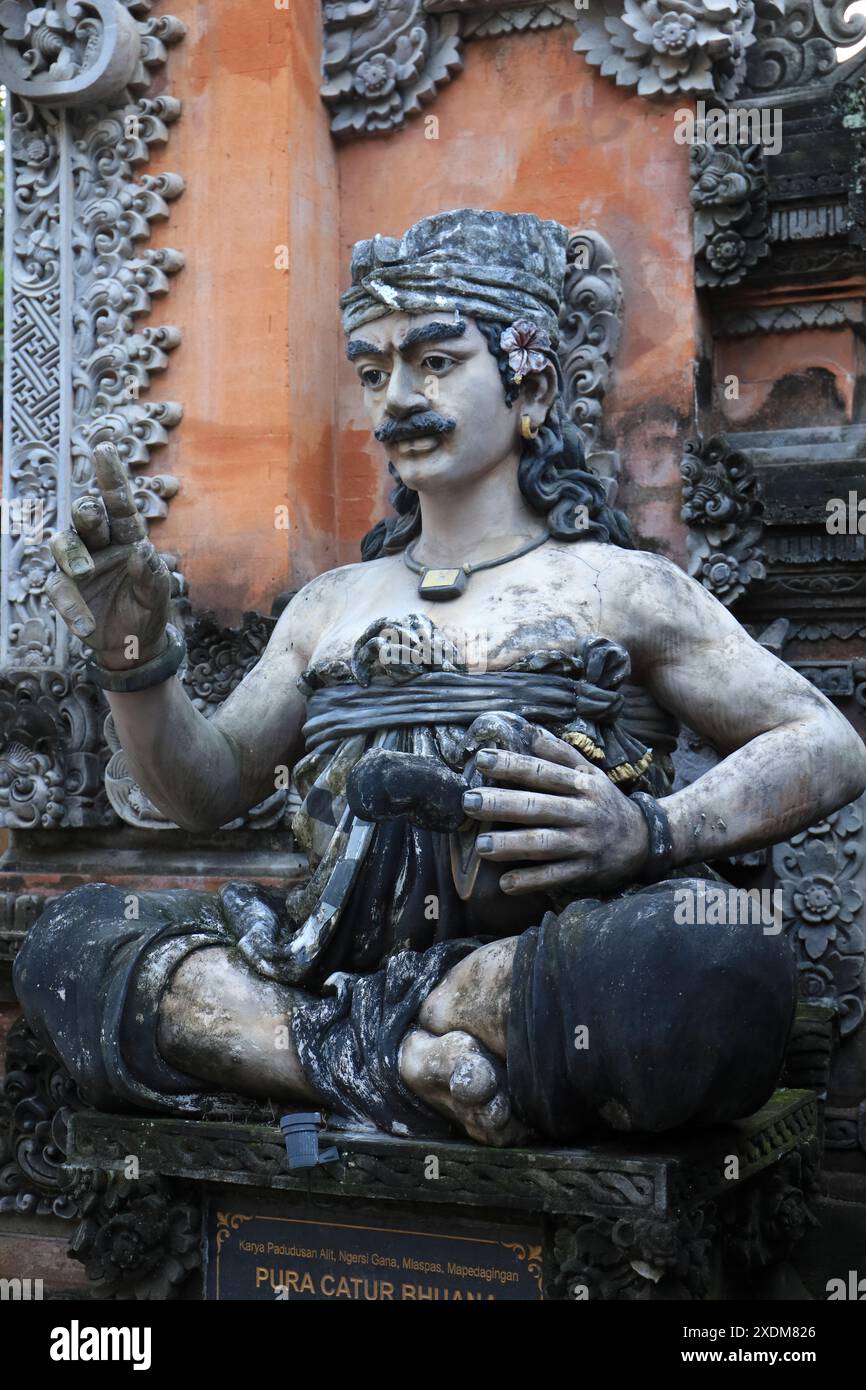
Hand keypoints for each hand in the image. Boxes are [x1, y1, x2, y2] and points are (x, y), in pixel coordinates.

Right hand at [46, 442, 171, 670]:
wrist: (133, 643)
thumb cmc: (147, 608)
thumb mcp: (157, 595)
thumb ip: (152, 575)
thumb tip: (144, 551)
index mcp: (127, 537)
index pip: (118, 502)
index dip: (111, 476)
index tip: (104, 447)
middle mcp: (100, 544)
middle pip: (87, 518)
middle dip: (86, 512)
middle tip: (89, 511)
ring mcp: (79, 565)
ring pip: (65, 544)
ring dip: (73, 553)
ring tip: (84, 570)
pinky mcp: (66, 590)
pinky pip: (59, 589)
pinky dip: (71, 606)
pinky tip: (86, 623)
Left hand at [461, 725, 649, 895]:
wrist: (643, 840)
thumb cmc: (605, 802)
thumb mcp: (590, 773)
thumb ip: (561, 754)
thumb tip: (531, 732)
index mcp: (581, 785)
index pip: (542, 772)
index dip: (512, 765)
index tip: (482, 760)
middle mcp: (581, 813)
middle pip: (537, 806)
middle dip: (501, 804)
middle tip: (468, 801)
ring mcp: (583, 843)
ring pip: (544, 843)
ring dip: (511, 845)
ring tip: (481, 846)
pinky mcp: (585, 871)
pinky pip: (555, 876)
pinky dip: (531, 880)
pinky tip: (505, 883)